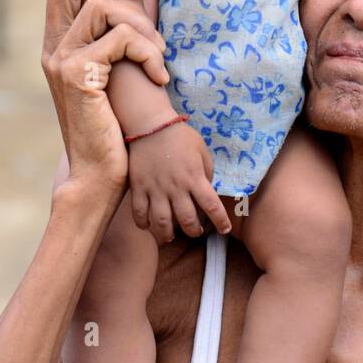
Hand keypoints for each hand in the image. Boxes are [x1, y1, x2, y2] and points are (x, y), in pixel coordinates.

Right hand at [41, 0, 168, 191]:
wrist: (99, 175)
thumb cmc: (114, 128)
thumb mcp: (113, 78)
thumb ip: (116, 42)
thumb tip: (142, 1)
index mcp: (58, 43)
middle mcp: (52, 46)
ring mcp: (60, 60)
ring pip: (102, 7)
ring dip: (142, 26)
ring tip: (159, 56)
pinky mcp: (78, 76)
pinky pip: (119, 40)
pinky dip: (147, 53)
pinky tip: (159, 77)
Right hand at [128, 120, 231, 244]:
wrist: (151, 125)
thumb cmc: (180, 137)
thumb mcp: (202, 151)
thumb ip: (207, 172)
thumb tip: (207, 190)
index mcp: (194, 177)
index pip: (212, 206)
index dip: (220, 221)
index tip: (224, 230)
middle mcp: (176, 187)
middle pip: (187, 220)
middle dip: (193, 232)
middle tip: (195, 231)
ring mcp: (156, 189)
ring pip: (162, 222)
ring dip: (167, 235)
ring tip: (170, 236)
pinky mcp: (138, 187)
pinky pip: (139, 213)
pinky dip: (143, 224)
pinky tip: (148, 225)